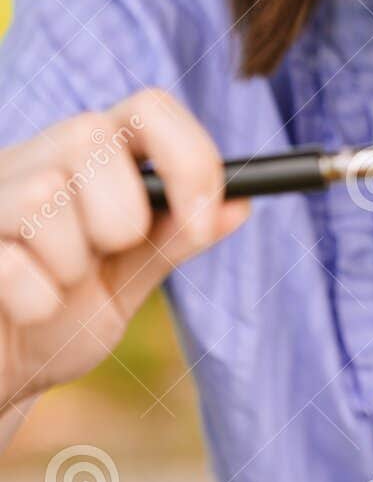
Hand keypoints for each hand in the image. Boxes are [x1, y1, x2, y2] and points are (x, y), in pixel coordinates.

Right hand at [0, 89, 249, 411]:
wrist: (1, 374)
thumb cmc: (56, 321)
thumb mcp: (125, 282)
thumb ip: (172, 241)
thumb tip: (239, 205)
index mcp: (86, 158)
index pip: (149, 108)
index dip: (188, 155)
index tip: (204, 216)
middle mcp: (32, 161)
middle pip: (89, 136)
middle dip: (119, 215)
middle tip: (105, 258)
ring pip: (44, 196)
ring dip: (69, 267)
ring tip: (55, 289)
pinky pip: (13, 266)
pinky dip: (36, 304)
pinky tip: (23, 310)